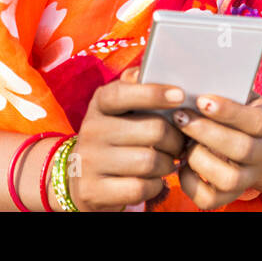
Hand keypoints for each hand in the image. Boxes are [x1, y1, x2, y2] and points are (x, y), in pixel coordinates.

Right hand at [63, 66, 185, 211]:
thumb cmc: (113, 137)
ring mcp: (89, 162)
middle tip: (181, 143)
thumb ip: (134, 88)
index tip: (180, 95)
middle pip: (152, 130)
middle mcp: (91, 130)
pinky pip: (140, 187)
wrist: (80, 178)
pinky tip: (154, 180)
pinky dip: (155, 185)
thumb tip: (145, 70)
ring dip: (167, 164)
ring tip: (168, 161)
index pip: (124, 93)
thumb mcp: (118, 110)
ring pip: (150, 161)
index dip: (154, 93)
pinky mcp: (94, 190)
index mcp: (99, 104)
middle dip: (175, 139)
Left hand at [173, 93, 261, 210]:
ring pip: (229, 178)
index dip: (229, 111)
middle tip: (180, 116)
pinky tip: (181, 164)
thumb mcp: (246, 97)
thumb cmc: (244, 114)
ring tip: (180, 142)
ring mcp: (248, 178)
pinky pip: (211, 199)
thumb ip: (229, 89)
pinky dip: (190, 184)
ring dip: (199, 159)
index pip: (256, 121)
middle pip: (241, 149)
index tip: (202, 99)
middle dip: (206, 132)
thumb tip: (197, 76)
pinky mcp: (230, 195)